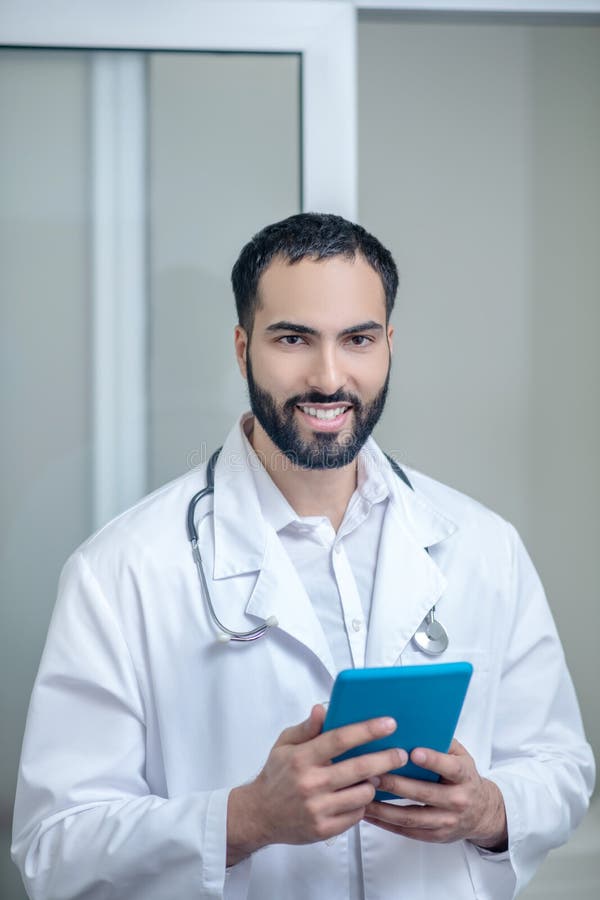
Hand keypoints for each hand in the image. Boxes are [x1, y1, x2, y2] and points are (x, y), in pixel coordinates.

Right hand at [226, 705, 406, 864]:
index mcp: (301, 758)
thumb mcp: (284, 745)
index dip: (367, 730)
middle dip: (385, 758)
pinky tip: (357, 796)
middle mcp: (310, 783)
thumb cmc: (276, 776)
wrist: (259, 815)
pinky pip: (357, 814)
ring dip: (372, 784)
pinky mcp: (324, 829)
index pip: (340, 739)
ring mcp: (318, 808)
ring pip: (363, 793)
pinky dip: (361, 804)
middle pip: (359, 768)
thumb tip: (323, 709)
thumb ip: (306, 727)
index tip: (388, 723)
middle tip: (400, 753)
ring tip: (373, 777)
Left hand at [363, 739, 507, 850]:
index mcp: (464, 776)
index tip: (413, 752)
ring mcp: (446, 821)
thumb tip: (415, 724)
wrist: (483, 813)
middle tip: (372, 772)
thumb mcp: (461, 756)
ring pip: (411, 817)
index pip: (450, 768)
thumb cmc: (464, 777)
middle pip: (424, 793)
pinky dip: (386, 823)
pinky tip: (368, 813)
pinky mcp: (435, 836)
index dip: (433, 760)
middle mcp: (457, 800)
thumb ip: (442, 742)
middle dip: (396, 783)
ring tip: (363, 795)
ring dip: (384, 808)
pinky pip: (407, 831)